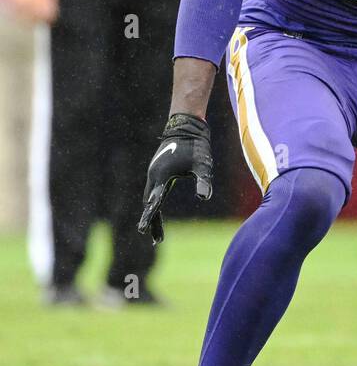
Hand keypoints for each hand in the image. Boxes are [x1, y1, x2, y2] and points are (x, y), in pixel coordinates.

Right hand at [138, 113, 212, 243]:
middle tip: (156, 239)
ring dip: (152, 213)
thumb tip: (204, 197)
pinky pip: (154, 191)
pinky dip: (154, 203)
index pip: (154, 201)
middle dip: (151, 221)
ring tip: (156, 234)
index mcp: (162, 175)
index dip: (150, 217)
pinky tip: (157, 209)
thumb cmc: (195, 146)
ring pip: (150, 198)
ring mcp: (155, 173)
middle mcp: (154, 175)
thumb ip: (203, 181)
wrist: (186, 126)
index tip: (143, 230)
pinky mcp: (158, 171)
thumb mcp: (202, 165)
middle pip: (149, 204)